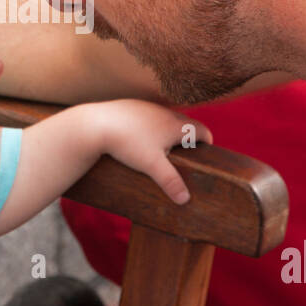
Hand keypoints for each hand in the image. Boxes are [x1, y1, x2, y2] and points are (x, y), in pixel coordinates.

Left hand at [88, 99, 211, 203]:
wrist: (97, 124)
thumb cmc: (128, 144)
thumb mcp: (152, 166)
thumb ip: (170, 181)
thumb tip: (185, 199)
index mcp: (175, 125)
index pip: (201, 129)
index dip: (207, 140)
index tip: (208, 150)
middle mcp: (165, 112)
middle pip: (186, 122)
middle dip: (190, 135)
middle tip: (189, 152)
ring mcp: (148, 107)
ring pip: (167, 117)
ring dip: (171, 129)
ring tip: (166, 147)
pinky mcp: (133, 106)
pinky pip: (150, 115)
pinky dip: (153, 125)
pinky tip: (142, 137)